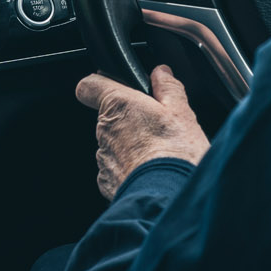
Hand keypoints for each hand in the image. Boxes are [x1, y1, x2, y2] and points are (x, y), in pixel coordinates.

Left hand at [76, 64, 209, 200]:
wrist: (168, 198)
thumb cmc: (176, 154)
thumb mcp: (181, 112)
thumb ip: (168, 87)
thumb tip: (161, 73)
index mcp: (118, 105)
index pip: (89, 86)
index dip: (100, 84)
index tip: (114, 86)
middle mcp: (104, 130)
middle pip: (109, 116)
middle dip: (129, 119)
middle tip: (156, 128)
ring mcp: (103, 158)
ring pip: (113, 144)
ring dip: (130, 145)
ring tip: (158, 154)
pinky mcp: (107, 182)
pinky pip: (116, 168)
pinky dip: (130, 168)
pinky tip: (151, 173)